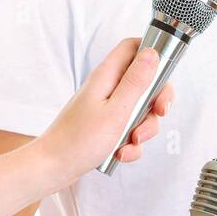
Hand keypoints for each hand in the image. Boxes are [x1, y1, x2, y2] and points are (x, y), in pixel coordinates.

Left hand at [38, 38, 174, 184]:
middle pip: (145, 82)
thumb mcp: (116, 111)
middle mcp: (108, 88)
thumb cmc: (78, 141)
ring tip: (130, 143)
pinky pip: (129, 130)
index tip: (164, 75)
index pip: (133, 47)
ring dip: (143, 129)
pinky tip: (120, 153)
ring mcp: (107, 107)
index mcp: (107, 76)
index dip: (153, 54)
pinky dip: (130, 144)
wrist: (52, 168)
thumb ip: (136, 82)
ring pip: (141, 110)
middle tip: (157, 114)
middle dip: (155, 102)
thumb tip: (152, 53)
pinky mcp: (106, 126)